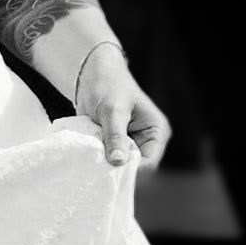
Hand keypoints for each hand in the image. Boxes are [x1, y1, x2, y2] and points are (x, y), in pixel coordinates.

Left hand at [72, 38, 168, 172]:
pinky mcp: (116, 146)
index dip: (131, 169)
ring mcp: (131, 145)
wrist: (92, 75)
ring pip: (121, 166)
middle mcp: (147, 142)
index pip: (149, 162)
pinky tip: (89, 157)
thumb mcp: (112, 111)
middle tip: (97, 168)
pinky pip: (110, 160)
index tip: (110, 170)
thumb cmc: (108, 86)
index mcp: (156, 132)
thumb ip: (115, 136)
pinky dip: (100, 160)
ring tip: (92, 161)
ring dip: (107, 165)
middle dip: (118, 169)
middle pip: (136, 168)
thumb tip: (118, 162)